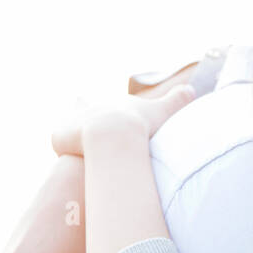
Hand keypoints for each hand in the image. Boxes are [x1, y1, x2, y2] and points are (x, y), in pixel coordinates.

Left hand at [51, 83, 195, 156]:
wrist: (113, 134)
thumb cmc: (138, 124)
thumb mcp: (161, 110)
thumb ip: (176, 100)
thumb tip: (192, 89)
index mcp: (107, 104)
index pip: (97, 100)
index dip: (91, 102)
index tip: (82, 96)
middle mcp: (85, 110)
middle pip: (78, 110)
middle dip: (79, 115)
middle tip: (73, 113)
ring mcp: (70, 123)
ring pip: (67, 129)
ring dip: (69, 137)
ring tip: (68, 146)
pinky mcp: (59, 139)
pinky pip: (60, 147)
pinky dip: (63, 153)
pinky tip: (65, 163)